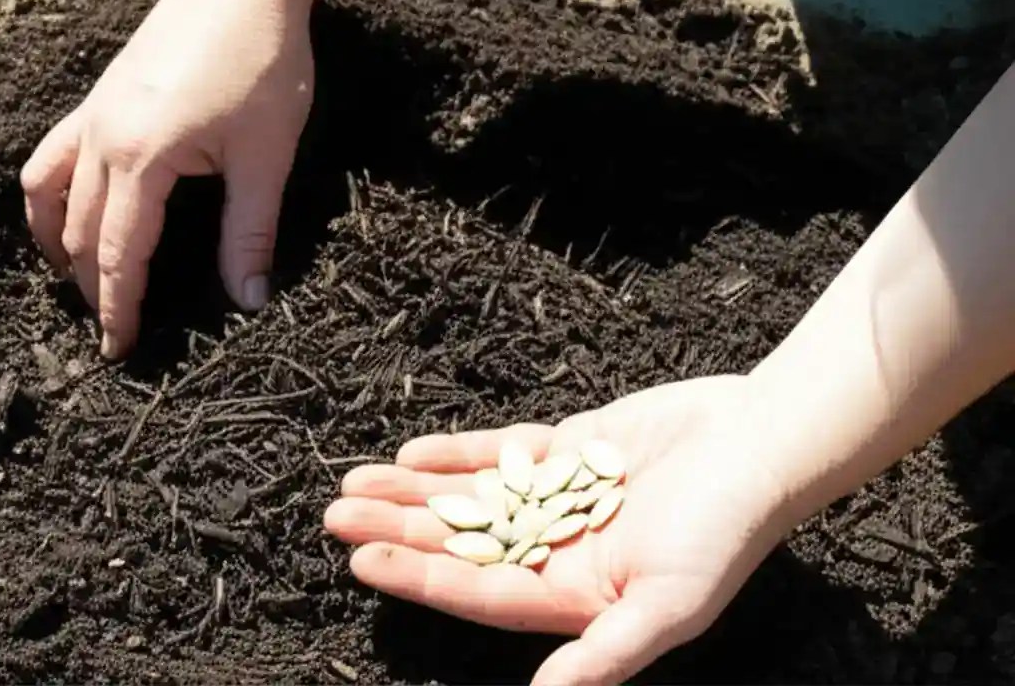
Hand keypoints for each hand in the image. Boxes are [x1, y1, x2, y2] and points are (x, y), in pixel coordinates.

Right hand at [20, 0, 318, 357]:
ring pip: (47, 190)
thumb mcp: (265, 156)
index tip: (118, 352)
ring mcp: (94, 112)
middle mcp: (101, 137)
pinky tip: (72, 206)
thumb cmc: (263, 59)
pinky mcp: (101, 94)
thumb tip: (247, 301)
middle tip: (108, 329)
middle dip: (88, 287)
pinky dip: (51, 192)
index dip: (117, 308)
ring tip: (73, 279)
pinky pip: (54, 152)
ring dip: (54, 242)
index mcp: (140, 157)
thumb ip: (249, 233)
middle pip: (76, 231)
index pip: (116, 254)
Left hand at [324, 375, 803, 684]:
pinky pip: (503, 452)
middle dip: (397, 530)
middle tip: (333, 514)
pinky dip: (458, 453)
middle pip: (461, 544)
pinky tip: (411, 453)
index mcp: (574, 597)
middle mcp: (559, 551)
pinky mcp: (572, 448)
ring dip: (413, 491)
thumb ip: (603, 655)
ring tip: (352, 482)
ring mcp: (561, 498)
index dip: (419, 578)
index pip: (477, 591)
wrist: (764, 443)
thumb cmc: (727, 531)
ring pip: (471, 497)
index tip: (362, 561)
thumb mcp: (669, 606)